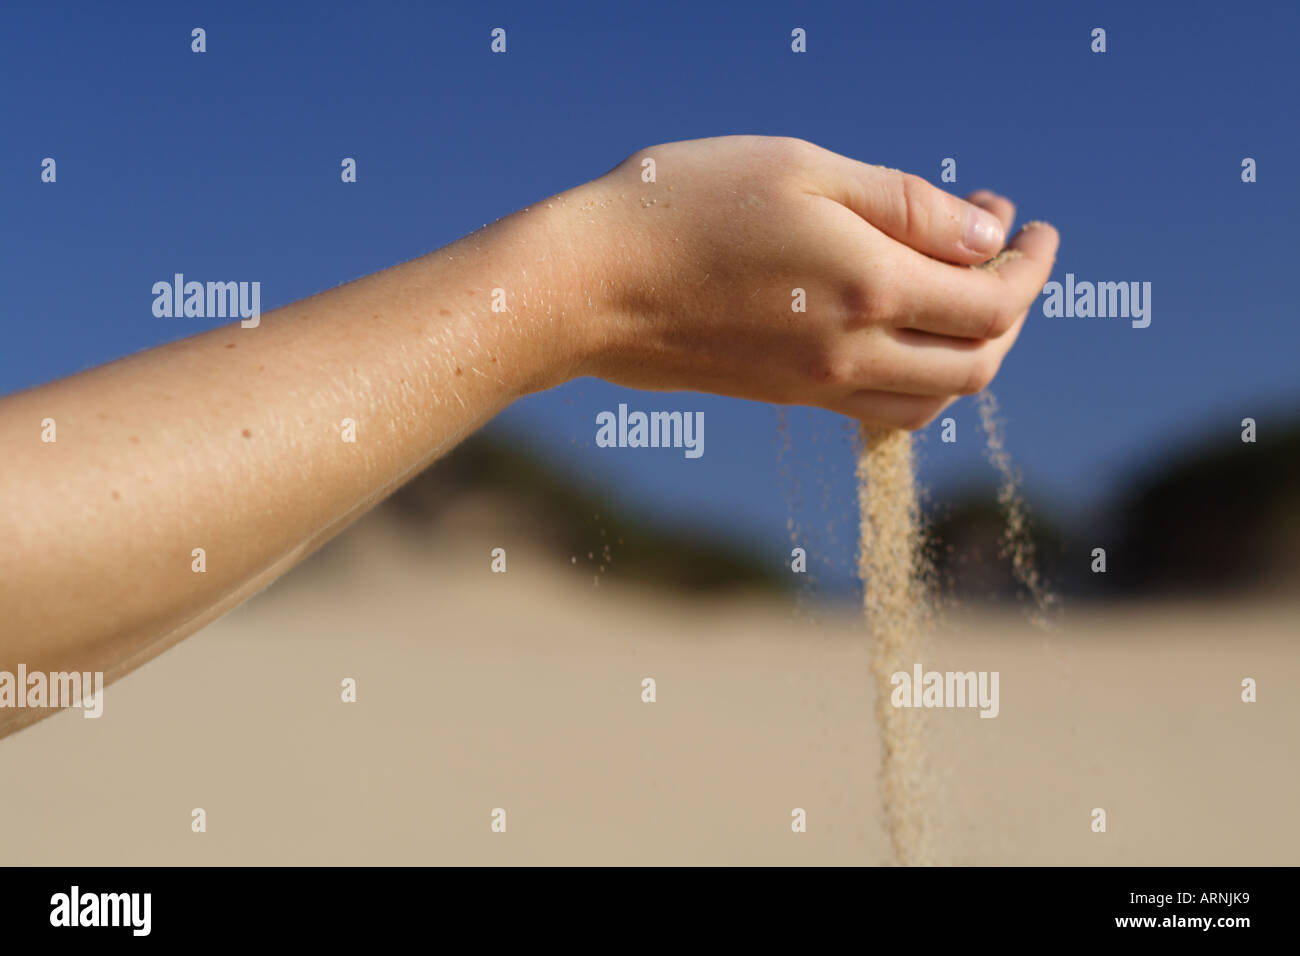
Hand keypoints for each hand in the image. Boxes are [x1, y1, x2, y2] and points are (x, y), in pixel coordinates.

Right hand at [572, 135, 1057, 428]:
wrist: (587, 286)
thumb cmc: (683, 206)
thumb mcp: (802, 170)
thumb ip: (906, 205)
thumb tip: (988, 232)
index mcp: (870, 287)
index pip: (993, 302)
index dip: (1032, 267)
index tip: (1033, 226)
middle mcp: (853, 352)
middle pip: (977, 363)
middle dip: (1013, 312)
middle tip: (1006, 256)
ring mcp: (817, 383)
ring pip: (932, 399)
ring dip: (970, 354)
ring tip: (961, 295)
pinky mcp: (785, 394)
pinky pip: (880, 408)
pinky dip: (918, 380)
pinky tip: (900, 332)